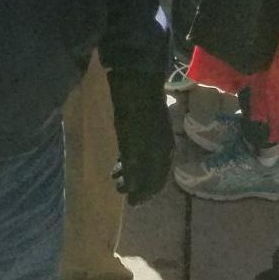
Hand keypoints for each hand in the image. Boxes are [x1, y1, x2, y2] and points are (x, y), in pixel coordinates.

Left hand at [106, 71, 172, 203]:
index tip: (130, 202)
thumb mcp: (130, 140)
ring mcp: (158, 136)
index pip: (155, 182)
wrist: (136, 77)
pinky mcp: (150, 127)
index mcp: (162, 153)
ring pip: (147, 163)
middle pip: (153, 174)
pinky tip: (120, 160)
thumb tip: (133, 190)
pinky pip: (144, 151)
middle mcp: (164, 148)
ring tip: (115, 175)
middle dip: (137, 185)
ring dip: (133, 172)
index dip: (142, 194)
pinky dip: (133, 160)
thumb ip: (133, 165)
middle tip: (118, 188)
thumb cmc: (131, 110)